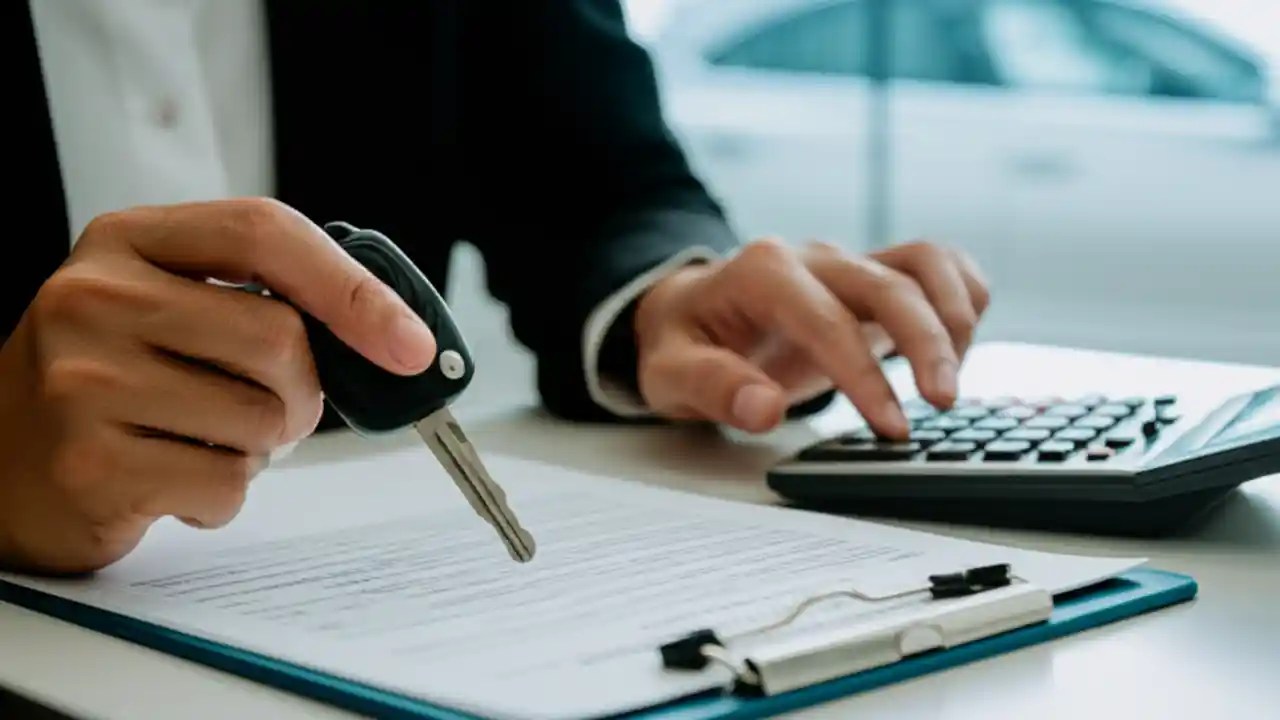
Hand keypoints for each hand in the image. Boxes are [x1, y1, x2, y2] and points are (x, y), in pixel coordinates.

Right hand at [0, 199, 436, 574]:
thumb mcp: (167, 306)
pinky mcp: (91, 461)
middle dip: (304, 392)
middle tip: (271, 409)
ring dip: (260, 447)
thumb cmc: (111, 379)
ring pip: (264, 419)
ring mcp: (82, 379)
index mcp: (127, 241)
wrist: (2, 462)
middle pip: (280, 339)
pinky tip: (170, 479)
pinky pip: (228, 484)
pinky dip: (223, 495)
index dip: (353, 289)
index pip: (264, 233)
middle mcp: (93, 297)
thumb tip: (395, 337)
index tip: (412, 345)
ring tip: (200, 439)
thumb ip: (261, 299)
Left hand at [633, 238, 989, 437]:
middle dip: (927, 343)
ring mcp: (848, 262)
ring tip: (952, 379)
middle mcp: (814, 258)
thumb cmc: (682, 343)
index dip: (864, 375)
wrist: (689, 312)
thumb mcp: (669, 373)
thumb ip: (712, 387)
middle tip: (942, 404)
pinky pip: (935, 264)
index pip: (827, 320)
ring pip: (925, 263)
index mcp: (761, 273)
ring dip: (955, 315)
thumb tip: (764, 409)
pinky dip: (962, 294)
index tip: (890, 427)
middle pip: (891, 284)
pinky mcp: (874, 275)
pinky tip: (962, 343)